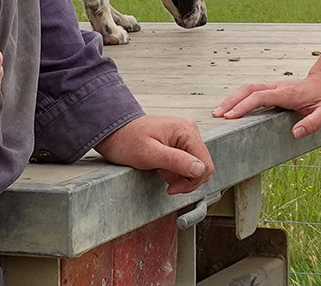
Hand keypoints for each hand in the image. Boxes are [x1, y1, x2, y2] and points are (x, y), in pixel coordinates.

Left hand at [96, 115, 214, 194]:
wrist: (115, 133)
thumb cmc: (127, 140)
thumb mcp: (149, 154)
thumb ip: (176, 161)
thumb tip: (199, 169)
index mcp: (186, 131)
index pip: (205, 165)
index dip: (192, 182)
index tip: (172, 188)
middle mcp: (190, 131)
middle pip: (203, 167)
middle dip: (186, 180)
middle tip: (167, 183)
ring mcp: (186, 137)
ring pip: (196, 167)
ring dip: (181, 177)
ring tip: (161, 172)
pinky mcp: (180, 143)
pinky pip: (187, 163)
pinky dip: (177, 172)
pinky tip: (162, 169)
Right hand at [214, 76, 320, 139]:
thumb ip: (313, 124)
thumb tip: (296, 134)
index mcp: (286, 93)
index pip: (260, 97)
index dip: (244, 105)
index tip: (230, 115)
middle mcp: (277, 87)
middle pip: (248, 89)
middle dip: (231, 101)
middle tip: (217, 114)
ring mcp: (273, 87)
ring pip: (247, 88)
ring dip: (232, 98)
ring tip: (218, 111)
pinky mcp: (271, 89)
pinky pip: (251, 91)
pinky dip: (238, 98)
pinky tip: (231, 108)